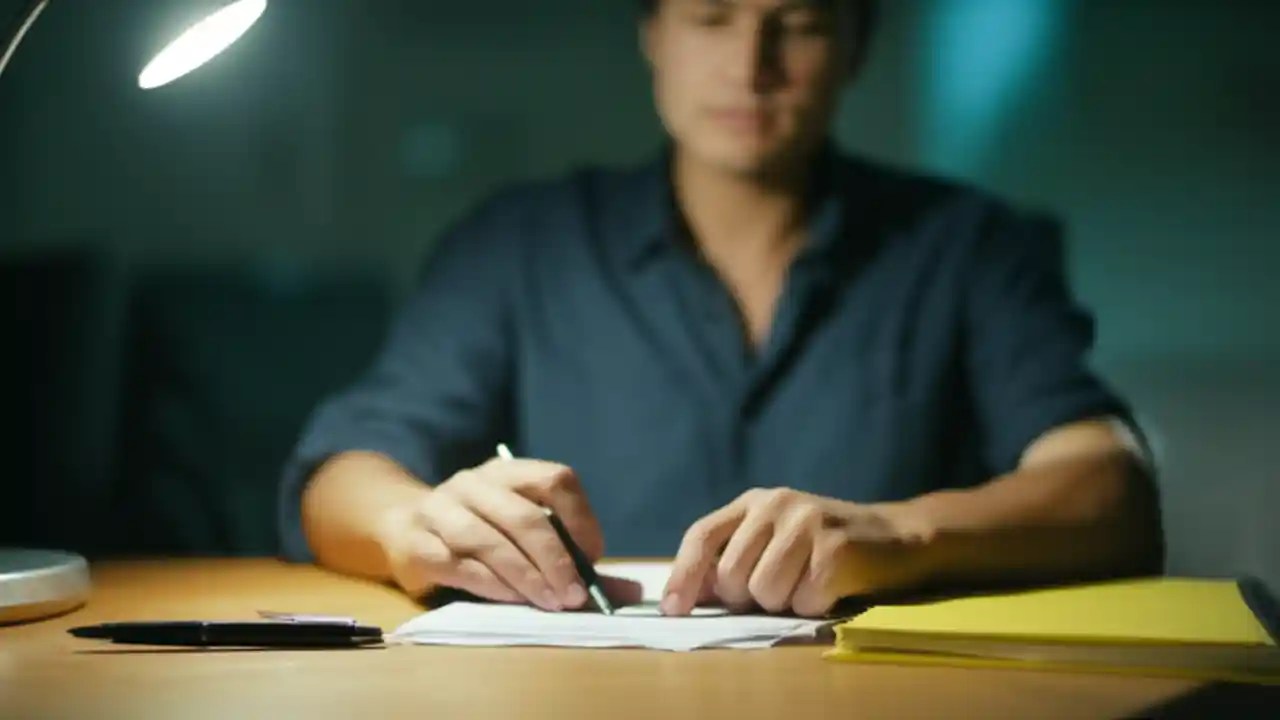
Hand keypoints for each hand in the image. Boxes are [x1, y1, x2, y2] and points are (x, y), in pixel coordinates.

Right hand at [378, 457, 608, 610]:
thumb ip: (574, 559)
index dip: (580, 517)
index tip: (594, 555)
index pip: (554, 479)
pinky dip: (493, 586)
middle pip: (524, 516)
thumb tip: (628, 591)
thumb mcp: (523, 533)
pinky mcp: (417, 543)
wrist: (400, 524)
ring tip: (551, 602)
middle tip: (576, 595)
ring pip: (490, 541)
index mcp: (508, 472)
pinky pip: (460, 565)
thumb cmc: (478, 531)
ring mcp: (441, 510)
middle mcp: (474, 483)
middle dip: (556, 559)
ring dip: (527, 576)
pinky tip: (514, 600)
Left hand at [662, 488, 935, 617]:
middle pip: (732, 576)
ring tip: (807, 584)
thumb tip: (688, 595)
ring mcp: (806, 523)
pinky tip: (832, 587)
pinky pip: (803, 602)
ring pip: (765, 593)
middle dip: (750, 599)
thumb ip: (732, 560)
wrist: (896, 537)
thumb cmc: (825, 547)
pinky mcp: (835, 548)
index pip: (703, 535)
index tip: (674, 608)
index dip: (684, 574)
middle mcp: (776, 504)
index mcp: (754, 502)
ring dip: (785, 604)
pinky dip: (815, 606)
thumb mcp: (774, 541)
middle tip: (781, 588)